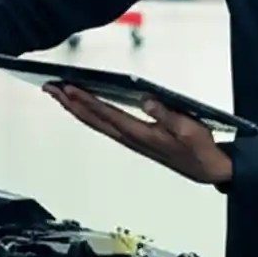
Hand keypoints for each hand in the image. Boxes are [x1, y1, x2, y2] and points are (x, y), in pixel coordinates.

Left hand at [45, 85, 231, 184]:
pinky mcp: (134, 139)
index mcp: (140, 134)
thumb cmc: (199, 147)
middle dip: (69, 103)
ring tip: (57, 93)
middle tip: (49, 87)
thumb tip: (146, 99)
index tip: (68, 87)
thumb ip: (167, 114)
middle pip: (92, 119)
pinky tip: (82, 107)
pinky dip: (89, 114)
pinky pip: (104, 125)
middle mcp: (130, 138)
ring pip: (95, 123)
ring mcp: (130, 140)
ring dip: (75, 108)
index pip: (106, 114)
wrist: (208, 169)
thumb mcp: (188, 129)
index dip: (86, 100)